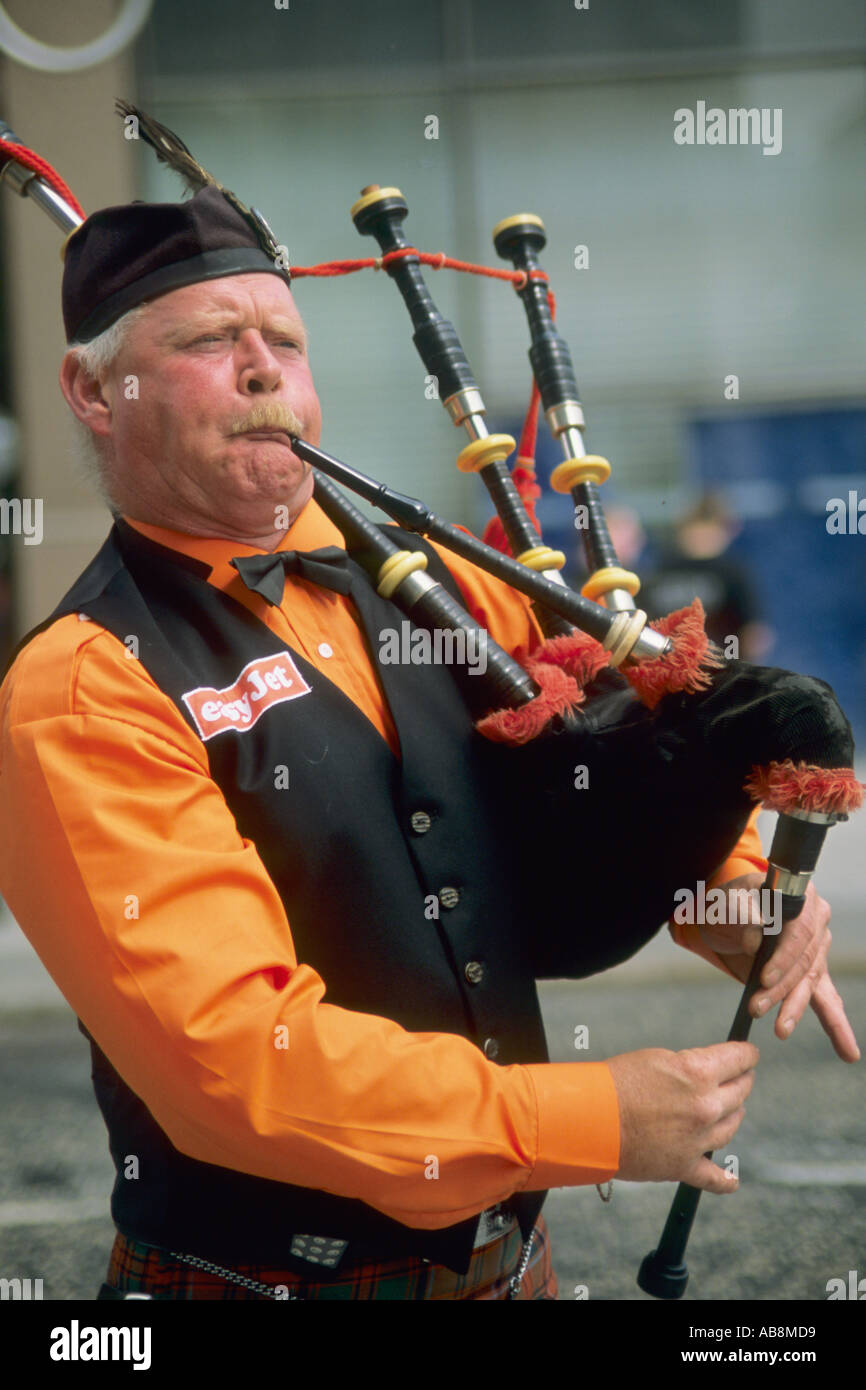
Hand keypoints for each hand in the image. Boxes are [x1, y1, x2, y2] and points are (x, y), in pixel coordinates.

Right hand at [606, 1042, 758, 1191]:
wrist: (589, 1119)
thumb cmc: (616, 1083)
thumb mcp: (657, 1058)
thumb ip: (690, 1066)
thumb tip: (708, 1072)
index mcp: (699, 1073)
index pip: (739, 1059)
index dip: (747, 1054)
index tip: (750, 1054)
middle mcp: (705, 1106)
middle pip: (740, 1092)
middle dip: (742, 1081)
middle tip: (740, 1078)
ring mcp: (698, 1139)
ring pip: (732, 1126)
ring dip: (733, 1115)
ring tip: (729, 1109)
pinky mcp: (684, 1166)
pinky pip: (715, 1178)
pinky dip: (725, 1180)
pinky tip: (732, 1179)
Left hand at [695, 874, 859, 1062]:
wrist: (728, 916)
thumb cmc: (729, 904)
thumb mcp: (728, 903)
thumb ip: (742, 917)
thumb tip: (754, 941)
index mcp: (802, 899)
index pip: (800, 931)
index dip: (784, 957)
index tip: (765, 978)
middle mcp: (818, 923)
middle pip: (805, 962)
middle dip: (781, 990)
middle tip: (757, 1008)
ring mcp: (817, 949)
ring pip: (810, 984)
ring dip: (793, 1009)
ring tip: (781, 1030)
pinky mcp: (812, 973)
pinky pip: (827, 1000)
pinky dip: (836, 1026)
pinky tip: (848, 1052)